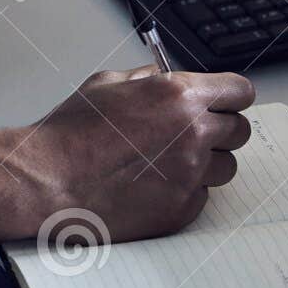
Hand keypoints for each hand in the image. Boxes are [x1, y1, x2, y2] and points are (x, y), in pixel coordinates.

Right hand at [12, 67, 254, 243]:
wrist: (48, 180)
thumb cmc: (69, 134)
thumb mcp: (106, 83)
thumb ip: (148, 78)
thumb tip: (165, 77)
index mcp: (178, 96)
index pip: (239, 91)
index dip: (229, 96)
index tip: (223, 101)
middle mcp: (193, 134)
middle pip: (239, 130)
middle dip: (219, 128)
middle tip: (191, 131)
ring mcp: (190, 175)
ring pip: (225, 167)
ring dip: (206, 162)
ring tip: (167, 160)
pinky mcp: (182, 209)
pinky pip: (202, 196)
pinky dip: (184, 190)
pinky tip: (152, 183)